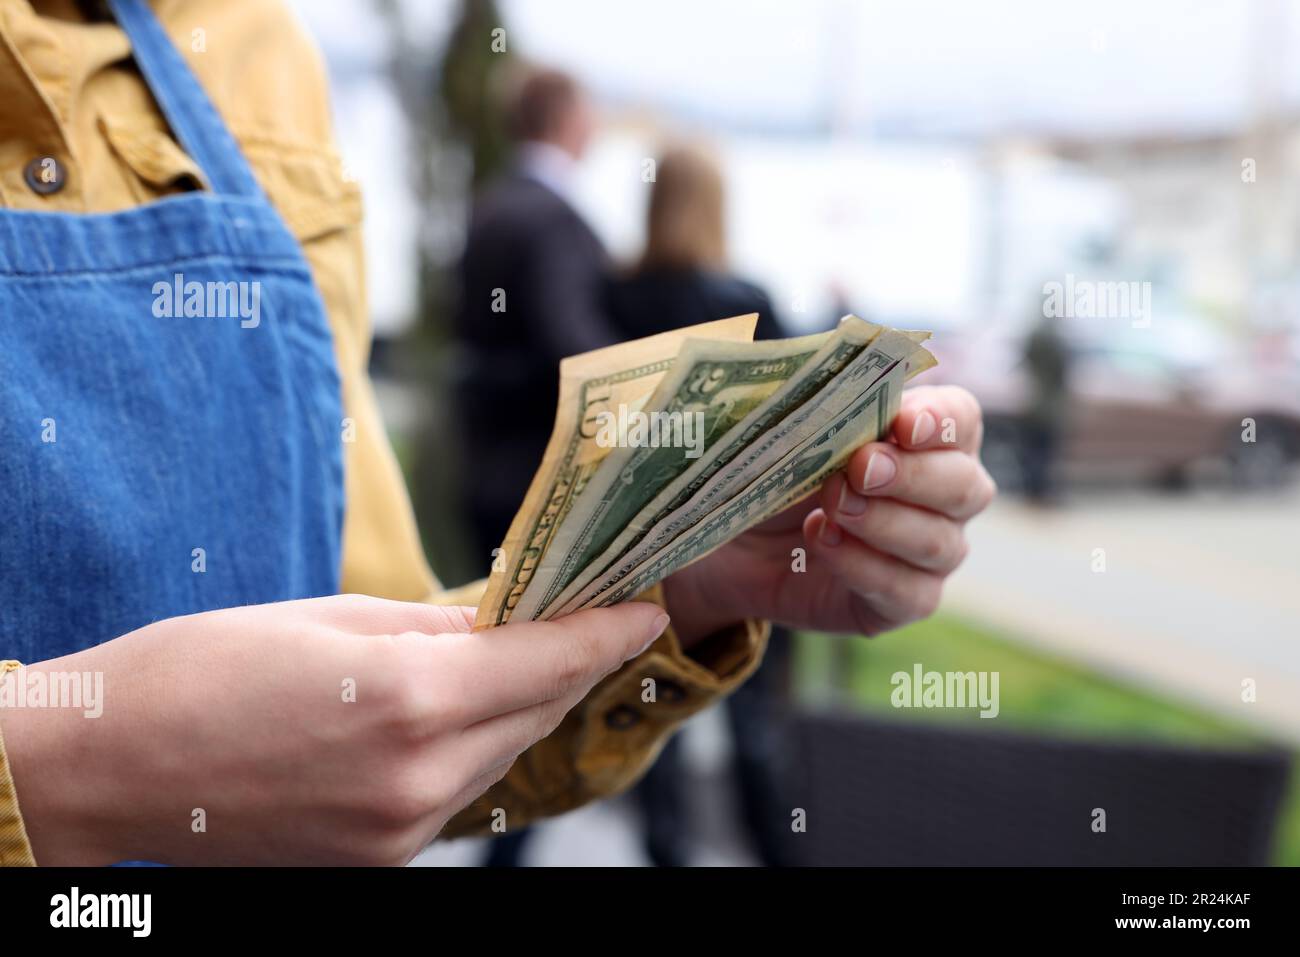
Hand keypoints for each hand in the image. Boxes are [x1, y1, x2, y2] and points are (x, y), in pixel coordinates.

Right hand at [0, 595, 667, 864]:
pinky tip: (465, 709)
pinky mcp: (378, 858)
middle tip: (591, 614)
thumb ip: (431, 628)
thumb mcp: (325, 617)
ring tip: (532, 653)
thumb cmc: (198, 669)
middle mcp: (417, 779)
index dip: (605, 631)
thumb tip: (498, 623)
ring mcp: (399, 831)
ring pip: (500, 754)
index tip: (645, 607)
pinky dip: (475, 745)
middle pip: (534, 710)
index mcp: (407, 701)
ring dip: (525, 704)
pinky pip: (456, 790)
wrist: (103, 770)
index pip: (546, 662)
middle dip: (570, 661)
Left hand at [665, 385, 993, 639]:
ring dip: (885, 522)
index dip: (939, 421)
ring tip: (831, 506)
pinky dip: (865, 567)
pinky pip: (908, 593)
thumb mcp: (785, 422)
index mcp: (929, 436)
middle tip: (860, 467)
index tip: (901, 423)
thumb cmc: (772, 467)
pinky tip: (821, 541)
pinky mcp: (902, 601)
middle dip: (912, 475)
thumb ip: (815, 392)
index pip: (961, 420)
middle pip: (964, 486)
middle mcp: (946, 496)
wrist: (730, 540)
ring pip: (940, 544)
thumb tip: (832, 352)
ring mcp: (930, 553)